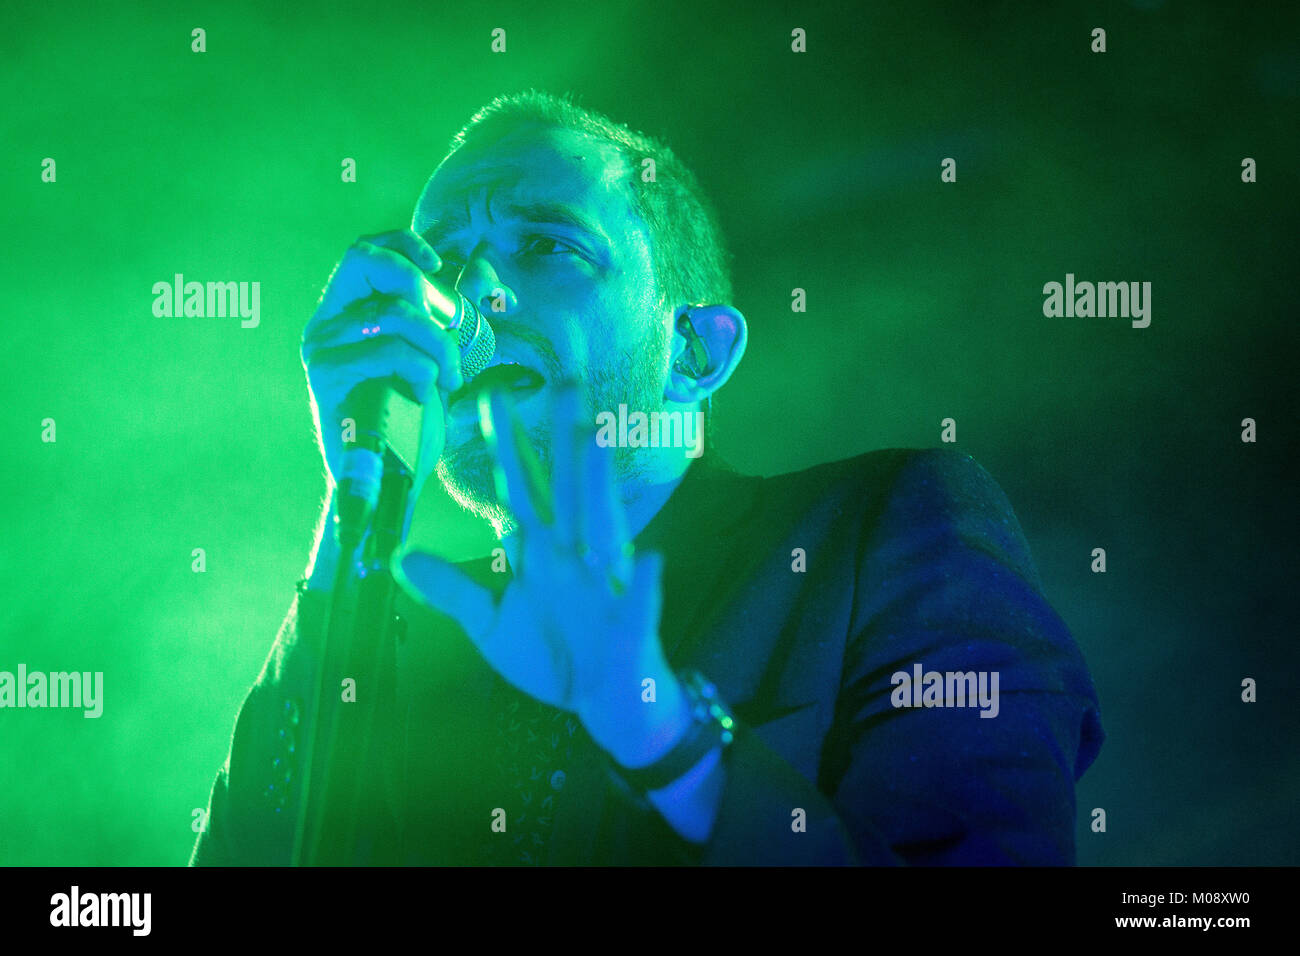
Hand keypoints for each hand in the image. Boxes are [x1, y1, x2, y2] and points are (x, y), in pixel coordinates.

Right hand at [300, 228, 463, 488]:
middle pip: (369, 262)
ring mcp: (322, 350)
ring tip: (446, 379)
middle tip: (448, 333)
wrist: (390, 480)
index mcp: (346, 312)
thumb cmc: (410, 419)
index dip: (404, 246)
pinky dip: (423, 368)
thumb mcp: (438, 359)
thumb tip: (485, 270)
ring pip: (395, 314)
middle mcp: (326, 324)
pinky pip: (390, 351)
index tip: (439, 267)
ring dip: (439, 346)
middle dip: (423, 290)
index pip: (365, 250)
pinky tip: (424, 394)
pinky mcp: (327, 378)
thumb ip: (455, 314)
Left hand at [393, 384, 690, 767]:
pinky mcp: (630, 623)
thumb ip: (452, 589)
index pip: (520, 488)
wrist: (603, 702)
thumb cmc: (554, 654)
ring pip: (603, 525)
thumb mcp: (490, 624)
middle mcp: (574, 555)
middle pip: (567, 486)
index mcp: (540, 552)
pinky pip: (640, 600)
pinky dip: (645, 582)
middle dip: (564, 434)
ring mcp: (605, 585)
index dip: (506, 444)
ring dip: (598, 483)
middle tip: (565, 377)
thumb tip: (400, 555)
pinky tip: (649, 559)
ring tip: (596, 438)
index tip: (492, 394)